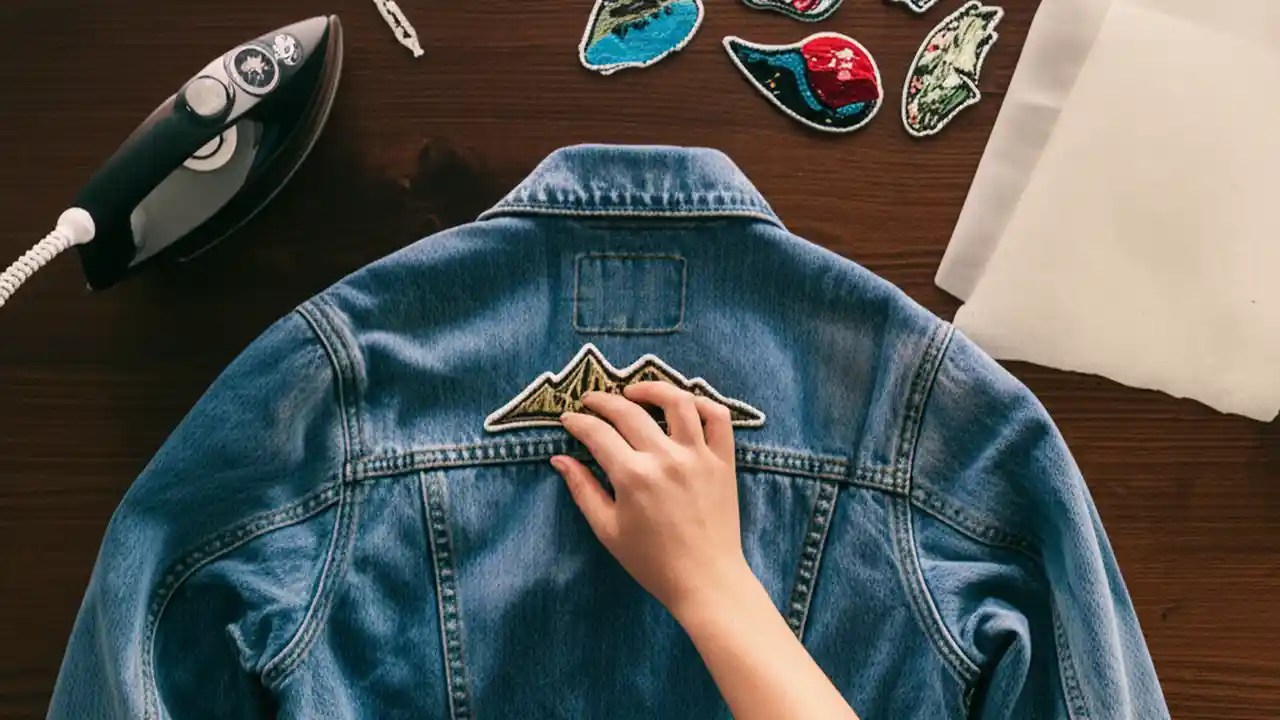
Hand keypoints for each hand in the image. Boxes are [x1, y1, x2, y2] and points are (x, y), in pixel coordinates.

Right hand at [551, 382, 751, 617]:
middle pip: (629, 411)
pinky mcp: (723, 461)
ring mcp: (698, 456)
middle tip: (590, 401)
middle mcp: (666, 458)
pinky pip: (718, 418)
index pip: (598, 433)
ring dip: (652, 388)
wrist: (706, 580)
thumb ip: (583, 490)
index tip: (568, 419)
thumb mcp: (608, 530)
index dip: (578, 422)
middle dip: (603, 401)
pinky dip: (702, 403)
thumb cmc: (652, 561)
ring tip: (634, 392)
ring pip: (677, 401)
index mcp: (633, 476)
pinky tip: (684, 404)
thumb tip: (559, 459)